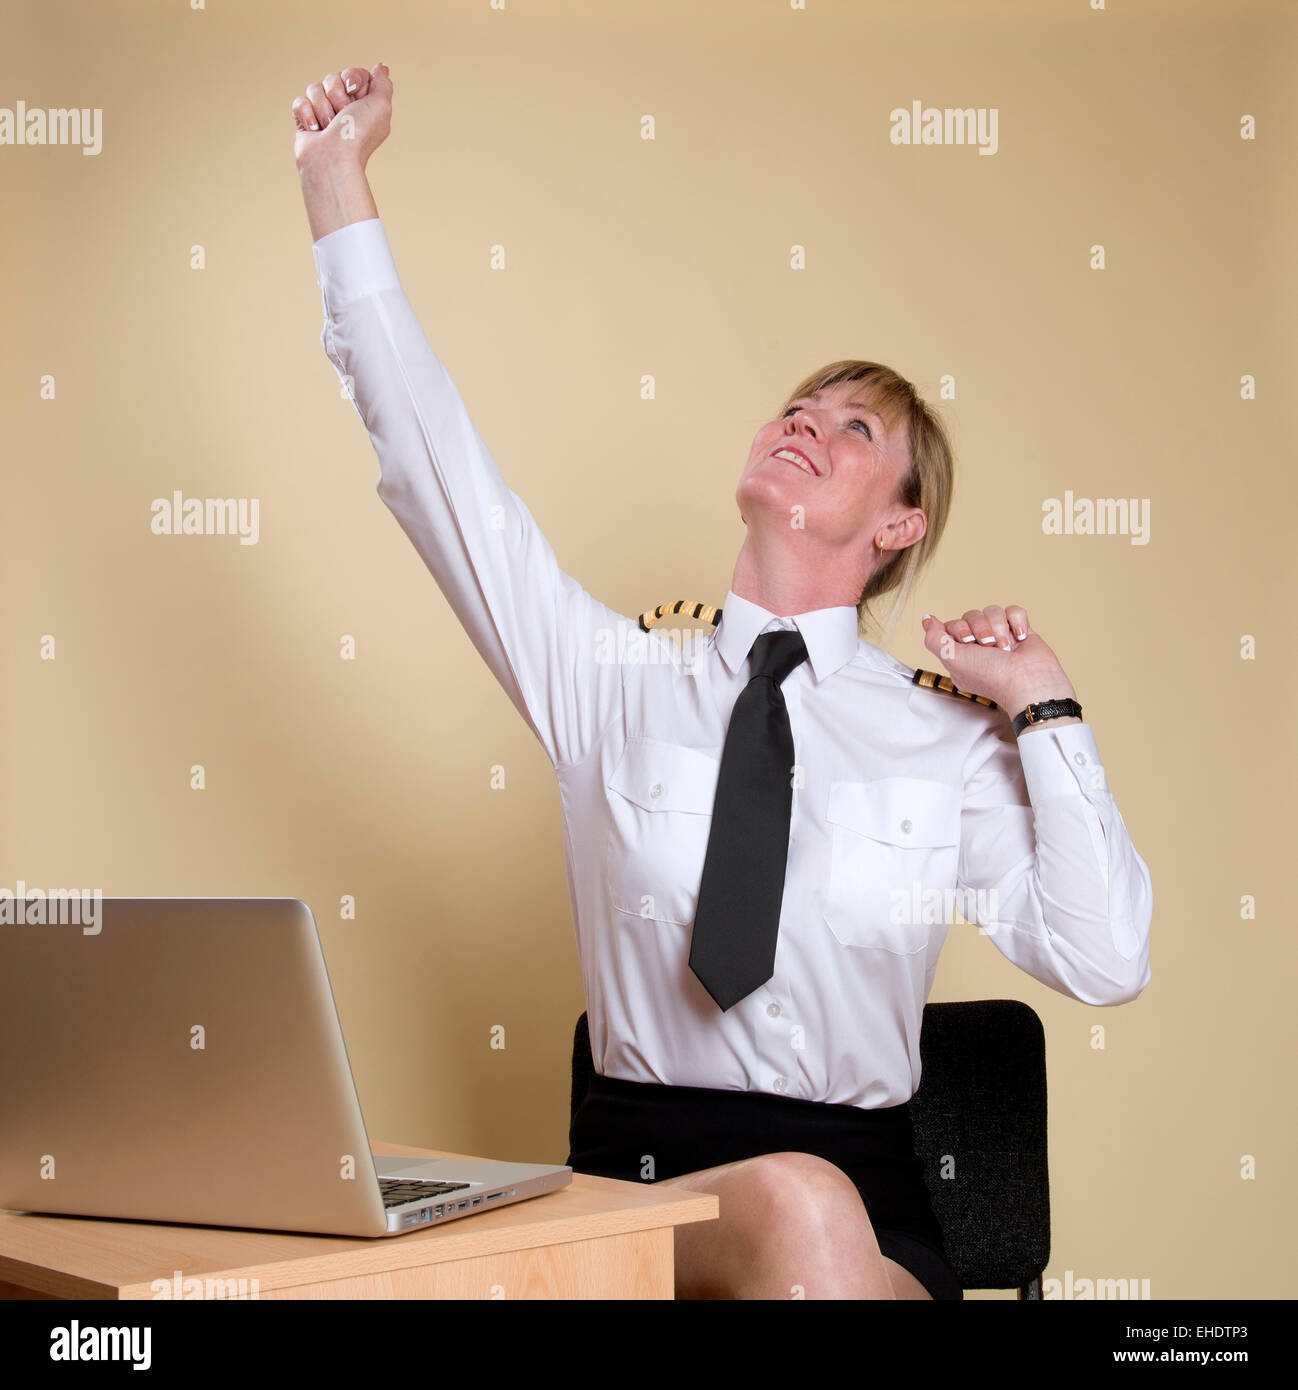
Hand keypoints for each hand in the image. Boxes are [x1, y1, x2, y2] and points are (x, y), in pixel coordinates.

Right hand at [292, 62, 392, 171]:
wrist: (333, 159)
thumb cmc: (358, 135)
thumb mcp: (381, 105)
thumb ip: (382, 83)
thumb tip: (381, 67)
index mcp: (364, 104)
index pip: (352, 73)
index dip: (351, 78)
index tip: (353, 91)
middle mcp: (345, 108)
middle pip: (332, 78)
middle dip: (336, 95)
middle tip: (342, 116)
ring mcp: (324, 114)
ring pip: (314, 88)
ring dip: (322, 108)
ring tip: (329, 128)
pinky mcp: (306, 120)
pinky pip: (299, 101)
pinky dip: (306, 114)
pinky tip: (315, 130)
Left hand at [919, 604, 1077, 715]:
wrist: (1029, 681)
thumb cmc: (991, 676)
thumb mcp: (952, 659)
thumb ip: (934, 639)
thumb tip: (927, 619)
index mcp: (961, 654)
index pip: (951, 625)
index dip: (959, 629)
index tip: (967, 643)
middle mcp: (980, 646)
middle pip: (971, 615)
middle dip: (980, 628)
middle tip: (988, 647)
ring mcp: (1001, 637)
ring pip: (992, 610)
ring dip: (998, 627)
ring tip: (1006, 648)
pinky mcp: (1020, 631)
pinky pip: (1013, 610)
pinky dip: (1017, 622)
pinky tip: (1020, 639)